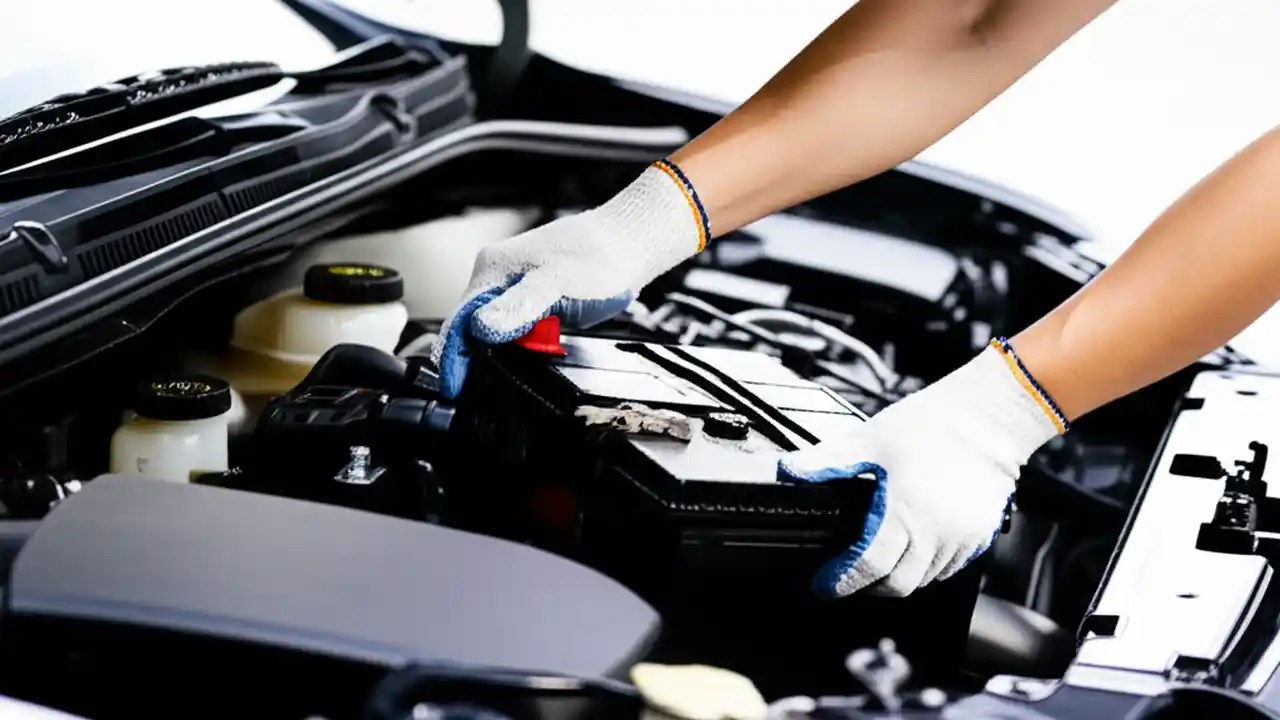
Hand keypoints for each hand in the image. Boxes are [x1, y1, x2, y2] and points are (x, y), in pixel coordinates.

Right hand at [432, 160, 709, 397]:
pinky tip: (530, 347)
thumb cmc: (600, 257)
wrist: (630, 241)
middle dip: (474, 357)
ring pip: (492, 326)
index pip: (459, 322)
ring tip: (512, 365)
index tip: (455, 389)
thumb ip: (519, 307)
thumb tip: (480, 329)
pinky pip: (513, 323)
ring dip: (498, 349)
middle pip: (470, 326)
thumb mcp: (556, 285)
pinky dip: (517, 340)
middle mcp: (496, 274)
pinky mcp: (532, 293)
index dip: (454, 359)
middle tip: (482, 387)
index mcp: (492, 269)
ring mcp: (513, 283)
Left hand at [778, 338, 1067, 597]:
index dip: (841, 581)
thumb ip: (826, 461)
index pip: (868, 569)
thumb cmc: (930, 426)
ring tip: (878, 557)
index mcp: (905, 515)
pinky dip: (926, 565)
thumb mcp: (868, 440)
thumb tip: (788, 471)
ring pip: (924, 579)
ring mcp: (962, 540)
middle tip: (848, 574)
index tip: (824, 585)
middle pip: (897, 585)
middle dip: (867, 585)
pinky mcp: (980, 537)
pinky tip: (912, 544)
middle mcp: (937, 535)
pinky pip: (949, 567)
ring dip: (898, 575)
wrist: (987, 416)